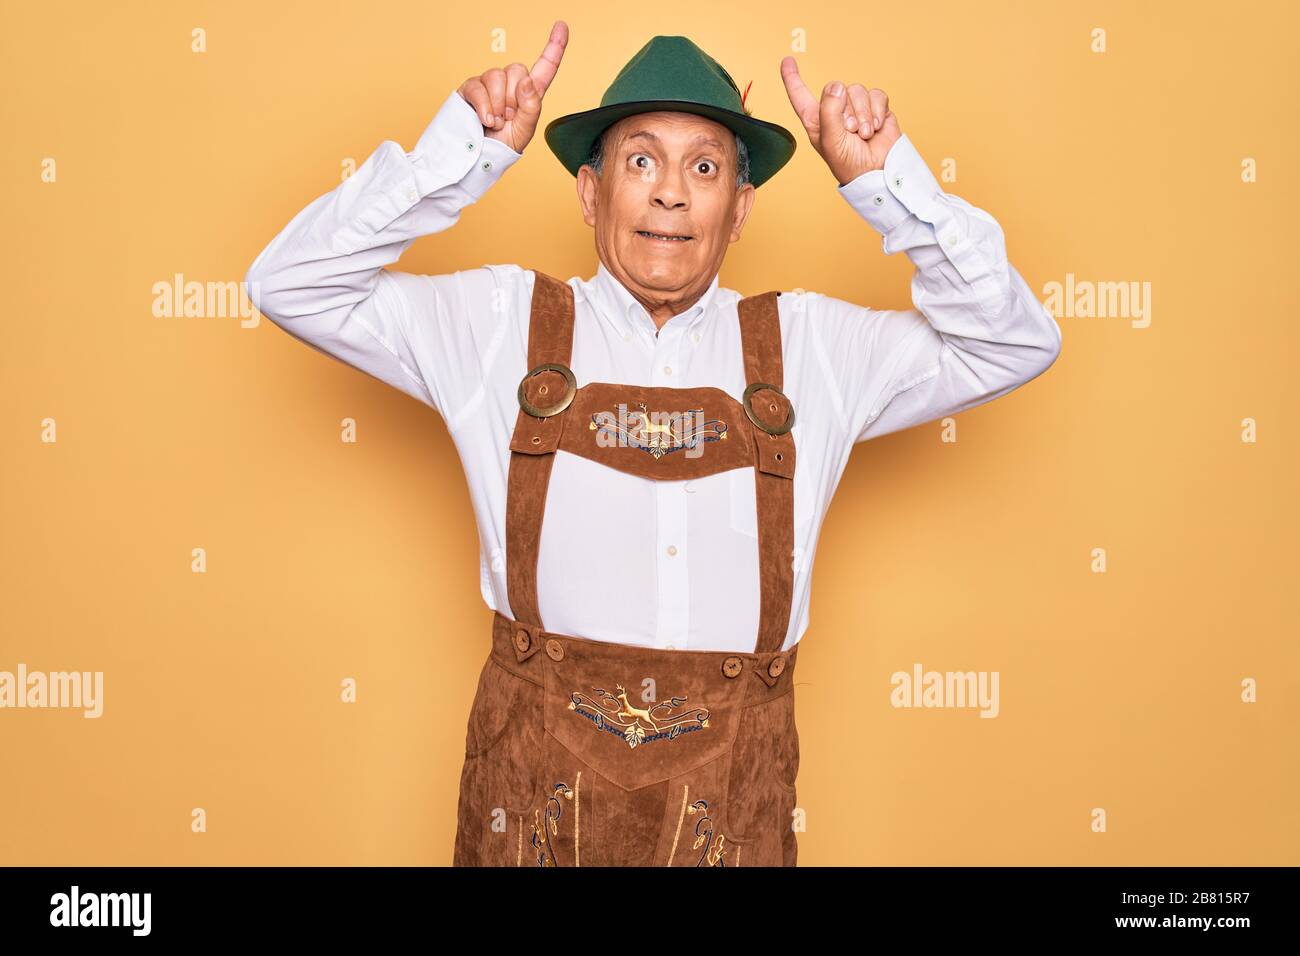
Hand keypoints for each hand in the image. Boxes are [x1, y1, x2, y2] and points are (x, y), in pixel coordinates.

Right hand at [457, 20, 568, 153]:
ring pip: (497, 76)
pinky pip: (479, 87)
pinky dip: (485, 106)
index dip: (554, 47)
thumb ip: (531, 107)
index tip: (561, 26)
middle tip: (509, 118)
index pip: (545, 67)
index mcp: (529, 93)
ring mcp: (489, 84)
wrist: (478, 157)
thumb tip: (527, 81)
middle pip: (517, 70)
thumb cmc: (504, 145)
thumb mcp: (525, 131)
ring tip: (497, 122)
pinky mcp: (471, 88)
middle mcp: (509, 84)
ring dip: (499, 104)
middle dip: (514, 98)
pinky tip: (487, 120)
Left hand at [780, 56, 901, 185]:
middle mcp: (834, 111)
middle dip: (847, 111)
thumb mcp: (831, 140)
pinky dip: (877, 111)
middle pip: (837, 88)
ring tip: (864, 134)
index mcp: (816, 120)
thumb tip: (837, 87)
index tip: (787, 61)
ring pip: (857, 90)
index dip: (792, 78)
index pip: (800, 95)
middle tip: (850, 133)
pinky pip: (876, 94)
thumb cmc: (849, 163)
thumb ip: (829, 111)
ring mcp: (855, 108)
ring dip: (863, 114)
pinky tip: (876, 127)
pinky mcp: (876, 107)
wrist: (878, 171)